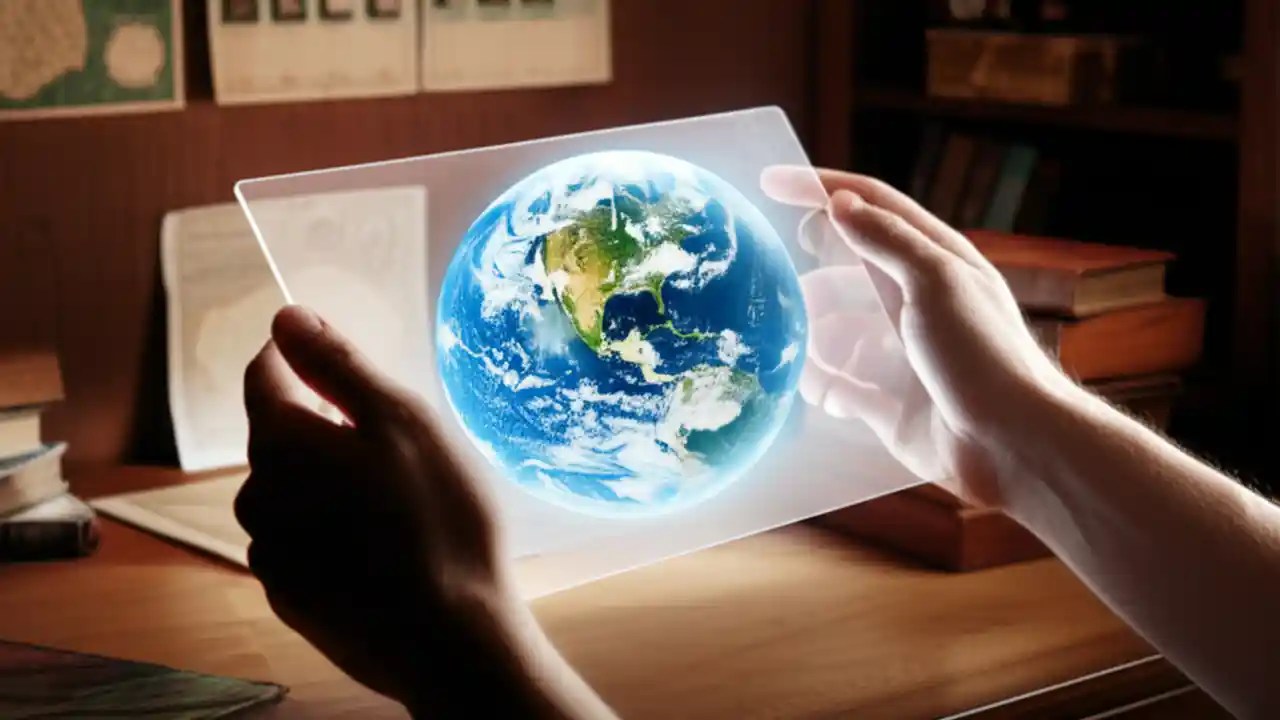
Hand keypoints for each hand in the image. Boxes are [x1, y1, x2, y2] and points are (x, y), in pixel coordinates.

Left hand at [237, 307, 542, 715]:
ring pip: (293, 494)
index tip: (343, 369)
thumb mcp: (401, 419)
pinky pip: (304, 544)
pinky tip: (385, 552)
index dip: (299, 358)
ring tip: (399, 508)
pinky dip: (334, 535)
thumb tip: (285, 316)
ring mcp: (271, 554)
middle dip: (326, 430)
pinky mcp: (291, 599)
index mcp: (281, 443)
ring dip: (330, 486)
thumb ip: (336, 364)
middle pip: (281, 437)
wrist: (450, 639)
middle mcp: (258, 497)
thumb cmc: (438, 519)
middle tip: (399, 450)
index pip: (263, 374)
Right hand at [762, 168, 1073, 504]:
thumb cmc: (982, 353)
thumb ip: (886, 240)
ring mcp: (900, 352)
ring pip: (835, 331)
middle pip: (844, 273)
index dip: (821, 189)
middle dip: (810, 281)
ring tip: (796, 351)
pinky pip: (840, 384)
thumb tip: (838, 202)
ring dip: (812, 338)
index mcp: (933, 259)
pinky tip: (818, 392)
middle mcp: (914, 300)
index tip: (769, 184)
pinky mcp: (888, 401)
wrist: (1011, 444)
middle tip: (778, 295)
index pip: (869, 206)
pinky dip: (823, 384)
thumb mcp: (936, 281)